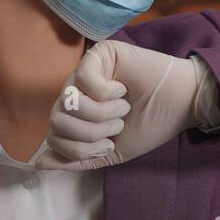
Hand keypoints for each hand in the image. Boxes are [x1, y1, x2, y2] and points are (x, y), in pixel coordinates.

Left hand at [36, 39, 202, 169]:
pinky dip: (105, 92)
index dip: (82, 149)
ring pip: (68, 102)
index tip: (110, 144)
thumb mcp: (111, 152)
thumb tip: (37, 164)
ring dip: (102, 113)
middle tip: (119, 124)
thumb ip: (76, 159)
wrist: (181, 105)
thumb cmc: (151, 125)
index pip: (55, 138)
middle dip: (93, 132)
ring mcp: (85, 73)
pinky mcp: (99, 55)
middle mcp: (76, 94)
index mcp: (77, 117)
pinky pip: (82, 79)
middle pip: (57, 122)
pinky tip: (122, 89)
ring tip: (123, 107)